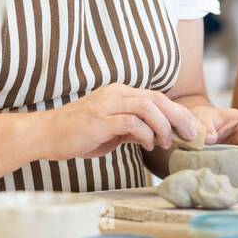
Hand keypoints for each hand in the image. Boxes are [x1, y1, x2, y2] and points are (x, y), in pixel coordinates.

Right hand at [42, 83, 202, 159]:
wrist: (46, 134)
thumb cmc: (77, 134)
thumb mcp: (111, 129)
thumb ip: (132, 128)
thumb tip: (156, 135)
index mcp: (119, 93)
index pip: (156, 97)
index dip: (177, 112)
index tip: (191, 128)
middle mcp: (115, 93)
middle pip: (156, 98)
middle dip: (178, 116)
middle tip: (191, 134)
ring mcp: (107, 105)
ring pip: (147, 107)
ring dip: (163, 126)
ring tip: (166, 142)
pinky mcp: (100, 120)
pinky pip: (131, 122)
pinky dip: (145, 133)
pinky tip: (148, 144)